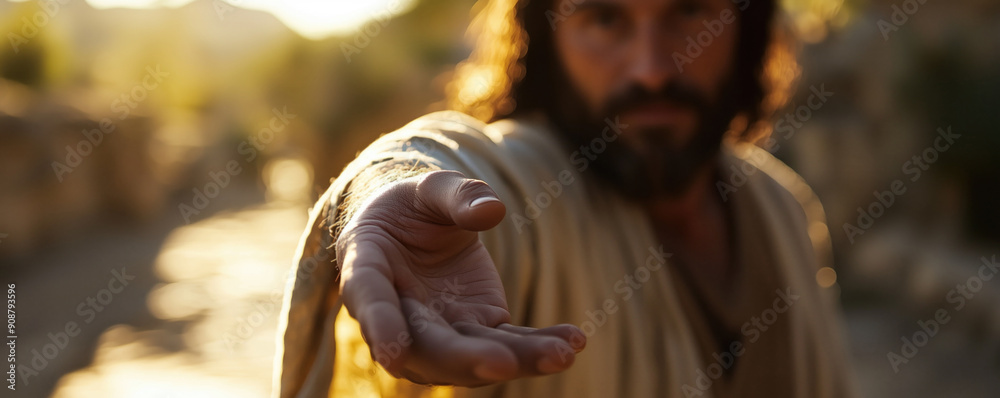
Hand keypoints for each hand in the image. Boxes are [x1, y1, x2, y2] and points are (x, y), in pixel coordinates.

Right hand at [336, 170, 585, 385]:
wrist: (420, 229)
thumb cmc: (412, 206)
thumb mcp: (430, 188)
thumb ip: (456, 196)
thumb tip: (492, 211)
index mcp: (368, 267)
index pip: (370, 300)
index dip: (380, 325)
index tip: (392, 354)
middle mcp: (400, 312)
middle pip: (428, 345)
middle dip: (465, 358)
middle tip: (502, 364)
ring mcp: (440, 329)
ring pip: (473, 354)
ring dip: (517, 359)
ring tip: (560, 354)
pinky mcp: (477, 327)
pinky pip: (508, 343)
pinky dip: (539, 347)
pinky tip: (574, 342)